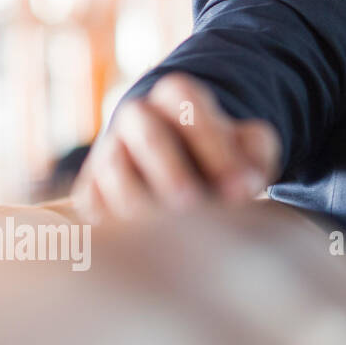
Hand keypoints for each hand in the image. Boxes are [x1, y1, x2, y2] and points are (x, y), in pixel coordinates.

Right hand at [72, 72, 280, 222]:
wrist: (185, 174)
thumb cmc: (224, 159)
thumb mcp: (250, 147)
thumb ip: (256, 153)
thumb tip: (245, 184)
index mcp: (177, 97)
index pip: (188, 104)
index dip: (214, 144)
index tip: (241, 187)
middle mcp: (137, 117)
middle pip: (147, 134)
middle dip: (171, 171)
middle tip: (192, 205)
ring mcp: (109, 150)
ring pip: (113, 168)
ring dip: (140, 200)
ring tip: (169, 233)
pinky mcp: (89, 189)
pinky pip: (93, 202)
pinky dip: (113, 224)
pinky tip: (141, 247)